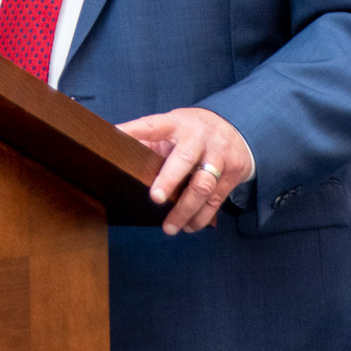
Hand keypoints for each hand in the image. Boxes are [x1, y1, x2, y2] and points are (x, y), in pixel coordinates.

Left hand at [117, 107, 255, 235]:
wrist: (236, 129)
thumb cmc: (191, 132)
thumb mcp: (172, 127)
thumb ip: (148, 140)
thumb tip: (114, 152)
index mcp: (177, 123)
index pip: (154, 125)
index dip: (135, 130)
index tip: (116, 136)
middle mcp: (200, 137)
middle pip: (184, 158)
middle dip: (169, 179)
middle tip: (155, 198)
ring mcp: (219, 155)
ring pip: (203, 185)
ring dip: (185, 209)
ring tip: (169, 227)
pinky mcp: (232, 174)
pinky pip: (216, 199)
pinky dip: (201, 216)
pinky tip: (188, 226)